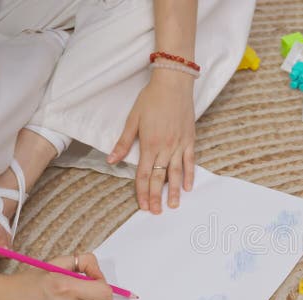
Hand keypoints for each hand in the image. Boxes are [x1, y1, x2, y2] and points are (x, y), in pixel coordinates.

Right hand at [0, 253, 112, 299]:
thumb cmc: (28, 281)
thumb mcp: (54, 263)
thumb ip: (81, 262)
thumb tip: (97, 270)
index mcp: (65, 287)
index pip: (105, 292)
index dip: (103, 282)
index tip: (92, 278)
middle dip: (103, 296)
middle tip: (91, 289)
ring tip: (79, 298)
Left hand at [108, 69, 195, 213]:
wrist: (173, 84)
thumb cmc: (151, 99)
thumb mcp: (133, 119)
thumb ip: (124, 142)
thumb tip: (111, 159)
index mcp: (149, 143)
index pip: (144, 173)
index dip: (142, 191)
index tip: (142, 205)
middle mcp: (165, 147)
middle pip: (160, 177)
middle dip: (156, 196)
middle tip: (156, 212)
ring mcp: (179, 144)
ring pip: (176, 172)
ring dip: (174, 190)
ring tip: (173, 205)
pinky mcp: (190, 140)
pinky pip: (190, 161)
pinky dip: (190, 174)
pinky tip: (188, 186)